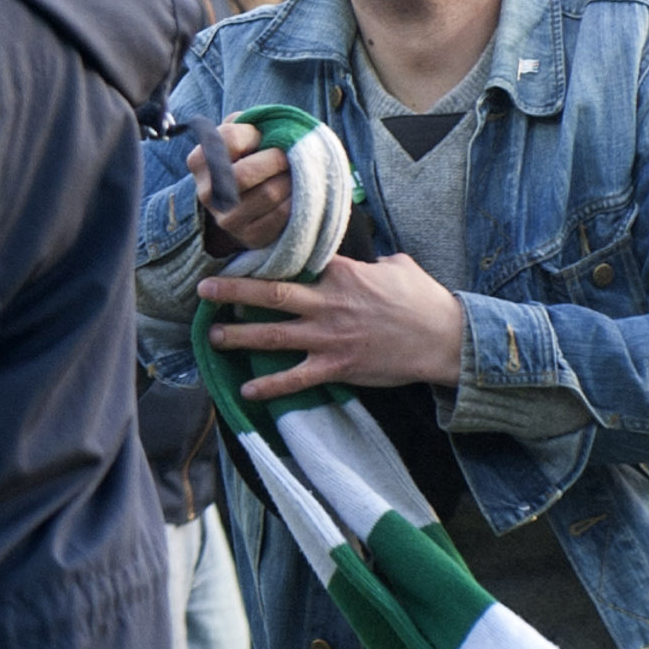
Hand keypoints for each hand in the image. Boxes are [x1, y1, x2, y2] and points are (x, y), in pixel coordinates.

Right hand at [189, 124, 291, 257]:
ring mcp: (227, 218)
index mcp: (200, 161)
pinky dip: (295, 199)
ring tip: (293, 174)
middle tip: (288, 156)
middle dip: (276, 160)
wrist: (246, 202)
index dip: (255, 134)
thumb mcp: (241, 134)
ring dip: (289, 179)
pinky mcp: (250, 236)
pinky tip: (294, 192)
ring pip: (269, 193)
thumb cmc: (247, 157)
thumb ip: (251, 123)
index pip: (229, 139)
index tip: (264, 136)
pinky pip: (282, 214)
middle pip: (245, 173)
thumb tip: (278, 128)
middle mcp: (207, 193)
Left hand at [193, 250, 468, 395]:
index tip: (238, 259)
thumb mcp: (398, 266)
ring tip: (212, 336)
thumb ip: (373, 260)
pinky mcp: (337, 367)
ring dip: (239, 335)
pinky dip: (269, 385)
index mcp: (341, 272)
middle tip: (203, 290)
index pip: (294, 260)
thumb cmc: (424, 300)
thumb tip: (369, 258)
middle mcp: (327, 302)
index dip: (264, 260)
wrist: (445, 339)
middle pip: (271, 294)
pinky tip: (246, 390)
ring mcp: (329, 337)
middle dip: (233, 291)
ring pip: (273, 334)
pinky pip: (295, 378)